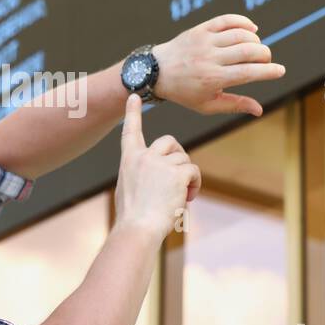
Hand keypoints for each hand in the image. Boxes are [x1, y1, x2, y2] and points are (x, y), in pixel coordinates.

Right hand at [114, 94, 201, 240]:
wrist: (138, 229)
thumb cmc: (133, 218)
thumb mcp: (128, 190)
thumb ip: (142, 176)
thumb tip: (163, 177)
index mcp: (128, 160)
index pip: (130, 130)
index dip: (133, 112)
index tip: (134, 96)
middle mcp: (144, 156)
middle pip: (169, 141)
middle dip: (179, 154)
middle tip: (181, 174)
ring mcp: (160, 163)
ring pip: (184, 159)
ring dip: (187, 176)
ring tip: (182, 196)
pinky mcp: (177, 173)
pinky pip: (193, 170)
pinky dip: (195, 184)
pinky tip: (188, 197)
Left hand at [151, 13, 285, 115]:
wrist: (156, 71)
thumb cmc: (184, 92)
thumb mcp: (207, 105)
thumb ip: (234, 104)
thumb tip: (260, 110)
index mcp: (212, 79)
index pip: (248, 72)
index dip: (268, 71)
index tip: (280, 71)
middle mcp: (210, 58)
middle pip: (248, 51)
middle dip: (265, 55)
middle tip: (266, 60)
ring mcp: (205, 41)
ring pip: (240, 34)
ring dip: (256, 40)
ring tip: (257, 49)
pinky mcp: (201, 29)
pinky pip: (227, 20)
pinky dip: (244, 22)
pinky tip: (253, 29)